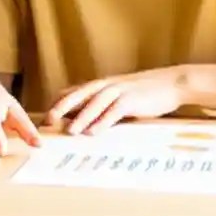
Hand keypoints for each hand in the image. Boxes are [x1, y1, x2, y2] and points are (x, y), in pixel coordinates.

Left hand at [46, 66, 186, 135]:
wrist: (172, 83)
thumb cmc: (144, 92)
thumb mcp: (119, 95)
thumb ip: (102, 103)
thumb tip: (84, 117)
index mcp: (101, 85)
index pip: (73, 91)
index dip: (58, 103)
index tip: (44, 117)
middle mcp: (106, 85)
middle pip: (78, 94)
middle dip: (62, 108)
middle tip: (48, 122)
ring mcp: (119, 91)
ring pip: (95, 103)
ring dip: (81, 117)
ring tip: (69, 131)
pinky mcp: (132, 100)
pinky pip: (114, 111)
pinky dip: (103, 121)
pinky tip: (94, 132)